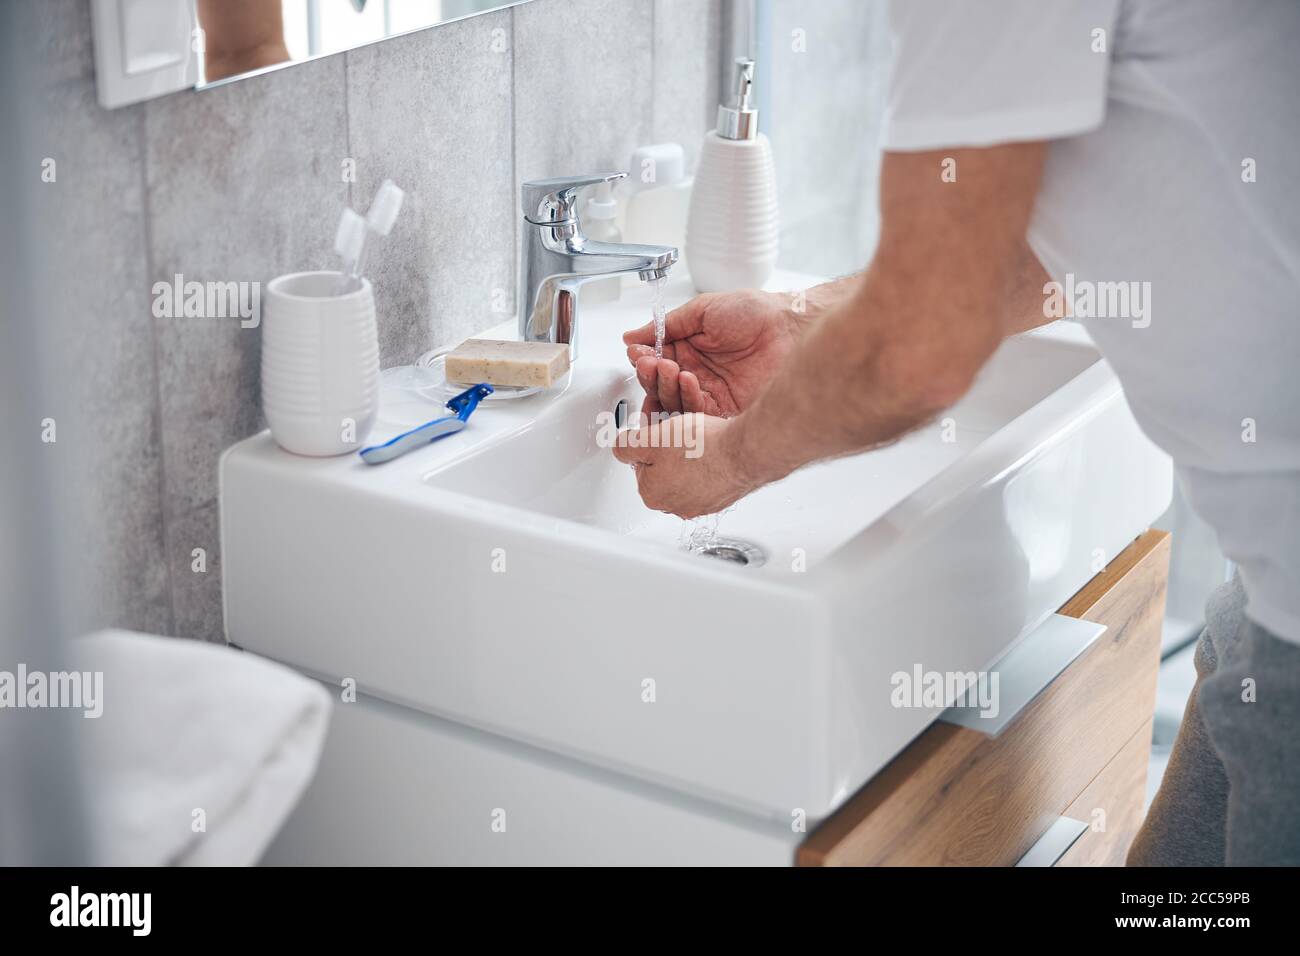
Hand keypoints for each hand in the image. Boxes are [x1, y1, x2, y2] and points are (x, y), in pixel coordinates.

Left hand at [612, 414, 761, 518]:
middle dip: (668, 449)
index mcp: (652, 494)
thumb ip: (626, 445)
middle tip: (681, 432)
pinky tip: (714, 448)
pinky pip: (708, 476)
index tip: (659, 430)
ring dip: (689, 454)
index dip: (649, 442)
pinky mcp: (722, 497)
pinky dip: (709, 462)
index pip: (640, 464)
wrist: (742, 452)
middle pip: (662, 470)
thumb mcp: (650, 438)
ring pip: (686, 472)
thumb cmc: (700, 447)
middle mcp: (675, 506)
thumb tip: (619, 448)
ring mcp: (701, 504)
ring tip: (699, 438)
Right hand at [623, 289, 803, 418]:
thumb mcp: (702, 310)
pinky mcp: (726, 411)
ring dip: (665, 388)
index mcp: (690, 351)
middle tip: (651, 363)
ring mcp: (711, 394)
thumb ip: (666, 326)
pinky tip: (687, 380)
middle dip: (650, 376)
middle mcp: (698, 375)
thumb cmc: (756, 313)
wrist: (789, 327)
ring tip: (669, 369)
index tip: (638, 353)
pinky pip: (696, 415)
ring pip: (674, 404)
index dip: (643, 360)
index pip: (656, 364)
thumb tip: (632, 336)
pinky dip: (686, 400)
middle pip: (660, 388)